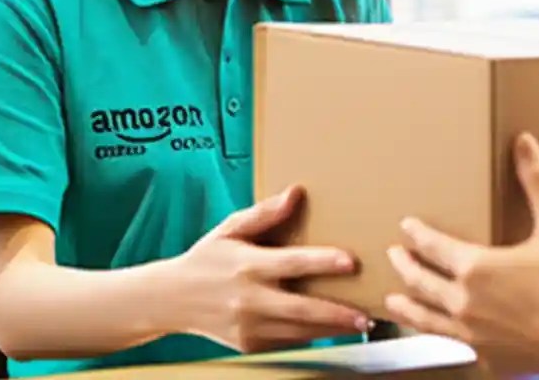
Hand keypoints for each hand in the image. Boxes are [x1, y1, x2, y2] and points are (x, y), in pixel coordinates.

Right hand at [172, 186, 371, 353]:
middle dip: (337, 313)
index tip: (350, 262)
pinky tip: (332, 329)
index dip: (322, 262)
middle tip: (366, 315)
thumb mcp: (230, 229)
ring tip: (361, 323)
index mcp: (248, 265)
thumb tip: (296, 193)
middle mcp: (249, 299)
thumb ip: (264, 214)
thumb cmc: (207, 258)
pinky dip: (310, 335)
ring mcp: (249, 326)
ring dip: (331, 329)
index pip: (291, 263)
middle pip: (301, 308)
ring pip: (298, 331)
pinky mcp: (249, 345)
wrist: (171, 300)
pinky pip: (287, 342)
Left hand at [383, 133, 538, 373]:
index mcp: (475, 267)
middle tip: (394, 256)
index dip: (417, 234)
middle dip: (405, 266)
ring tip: (393, 300)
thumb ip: (537, 182)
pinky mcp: (487, 358)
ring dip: (408, 306)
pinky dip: (440, 334)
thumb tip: (523, 142)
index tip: (406, 226)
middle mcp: (464, 303)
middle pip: (421, 282)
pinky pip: (455, 345)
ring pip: (427, 319)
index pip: (433, 246)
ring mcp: (472, 336)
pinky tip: (443, 333)